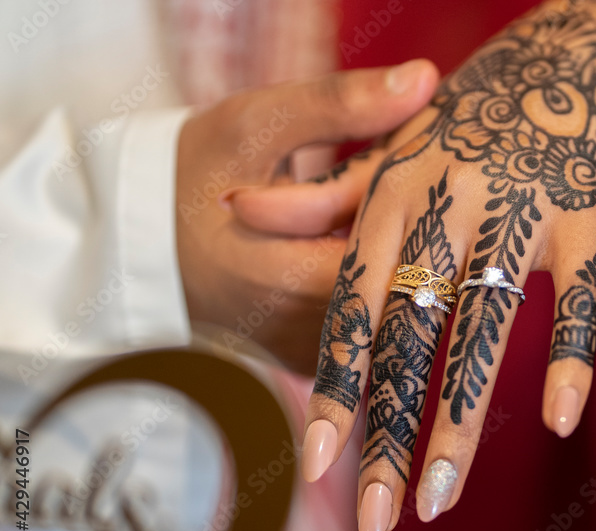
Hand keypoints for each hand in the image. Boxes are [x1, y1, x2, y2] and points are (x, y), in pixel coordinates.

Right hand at [175, 60, 439, 372]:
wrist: (144, 241)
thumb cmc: (193, 175)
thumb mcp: (256, 126)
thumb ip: (339, 105)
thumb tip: (424, 78)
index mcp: (285, 277)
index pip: (394, 251)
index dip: (408, 201)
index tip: (395, 160)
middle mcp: (302, 331)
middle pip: (395, 279)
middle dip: (398, 225)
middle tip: (377, 181)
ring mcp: (307, 354)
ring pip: (382, 302)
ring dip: (383, 254)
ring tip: (348, 214)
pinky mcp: (309, 360)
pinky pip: (360, 323)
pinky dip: (364, 280)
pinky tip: (340, 245)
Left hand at [300, 1, 595, 530]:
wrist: (571, 55)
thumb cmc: (469, 119)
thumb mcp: (392, 148)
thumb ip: (323, 196)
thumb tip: (236, 212)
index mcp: (395, 194)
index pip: (354, 305)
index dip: (338, 384)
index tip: (317, 463)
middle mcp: (448, 206)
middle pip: (410, 337)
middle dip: (390, 433)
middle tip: (373, 521)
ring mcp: (520, 210)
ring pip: (484, 330)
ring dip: (461, 422)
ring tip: (439, 502)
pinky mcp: (584, 216)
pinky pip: (578, 296)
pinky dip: (570, 354)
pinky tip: (559, 420)